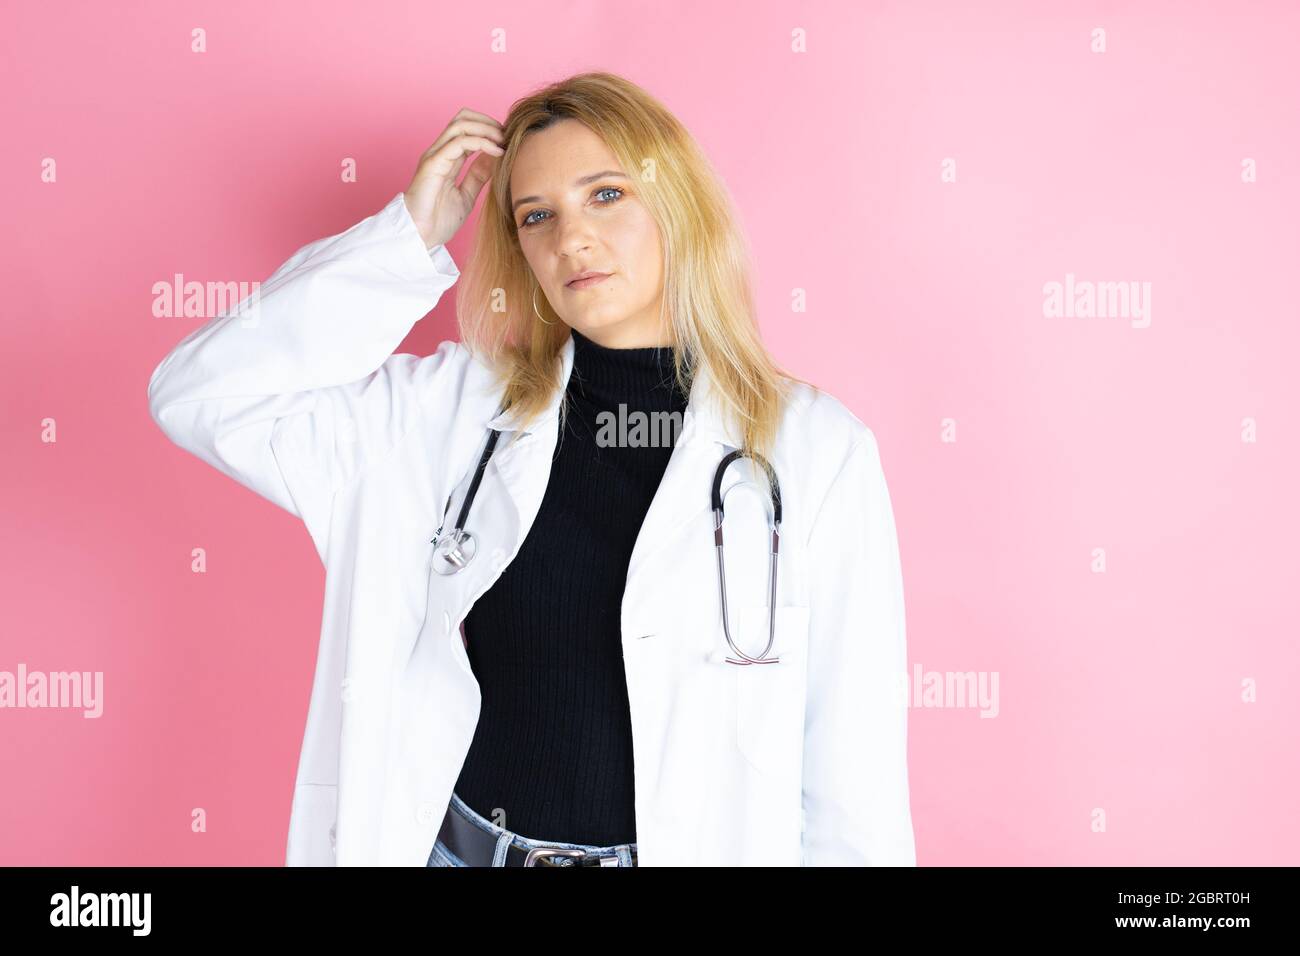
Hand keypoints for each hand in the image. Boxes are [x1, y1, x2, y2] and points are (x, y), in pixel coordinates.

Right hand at [403, 108, 505, 249]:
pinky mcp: (434, 163)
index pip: (467, 129)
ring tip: (504, 141)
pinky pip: (459, 142)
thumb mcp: (467, 195)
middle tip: (507, 136)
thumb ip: (478, 175)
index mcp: (447, 158)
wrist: (421, 236)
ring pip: (461, 124)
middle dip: (488, 122)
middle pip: (463, 118)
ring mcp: (435, 155)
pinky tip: (497, 151)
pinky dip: (481, 142)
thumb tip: (495, 158)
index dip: (489, 129)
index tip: (508, 141)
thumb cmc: (438, 220)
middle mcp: (440, 151)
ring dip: (487, 129)